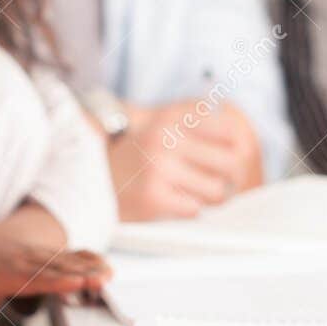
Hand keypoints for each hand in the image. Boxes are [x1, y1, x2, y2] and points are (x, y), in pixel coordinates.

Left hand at [0, 220, 110, 325]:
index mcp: (2, 276)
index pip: (30, 279)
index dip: (54, 281)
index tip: (75, 283)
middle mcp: (23, 262)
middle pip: (54, 268)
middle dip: (78, 274)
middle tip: (101, 281)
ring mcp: (38, 255)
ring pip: (64, 260)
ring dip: (88, 266)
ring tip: (108, 276)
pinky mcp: (50, 254)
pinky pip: (70, 255)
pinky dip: (89, 259)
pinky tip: (105, 265)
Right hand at [107, 99, 262, 220]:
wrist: (89, 173)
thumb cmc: (133, 150)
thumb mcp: (158, 119)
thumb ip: (194, 116)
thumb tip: (237, 127)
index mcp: (172, 117)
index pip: (229, 128)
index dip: (236, 145)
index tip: (229, 155)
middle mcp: (167, 138)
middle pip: (231, 162)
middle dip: (231, 177)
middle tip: (224, 182)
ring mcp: (159, 168)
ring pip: (216, 190)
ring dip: (211, 196)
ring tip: (197, 193)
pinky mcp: (152, 197)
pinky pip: (194, 209)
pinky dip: (189, 209)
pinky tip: (175, 202)